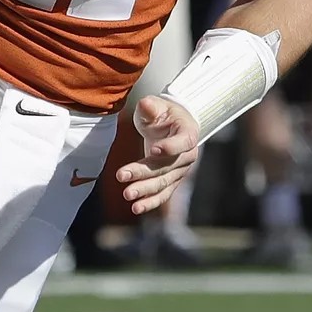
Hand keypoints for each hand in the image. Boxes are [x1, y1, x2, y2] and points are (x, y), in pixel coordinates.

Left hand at [118, 95, 201, 214]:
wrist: (173, 126)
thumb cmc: (164, 113)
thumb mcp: (157, 105)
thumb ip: (151, 106)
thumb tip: (145, 104)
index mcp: (188, 132)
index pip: (183, 142)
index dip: (171, 147)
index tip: (153, 149)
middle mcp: (188, 155)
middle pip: (167, 166)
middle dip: (144, 173)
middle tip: (122, 175)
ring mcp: (181, 170)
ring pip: (163, 183)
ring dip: (145, 190)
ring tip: (127, 194)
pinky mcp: (172, 181)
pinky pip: (163, 194)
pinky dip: (150, 202)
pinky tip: (136, 208)